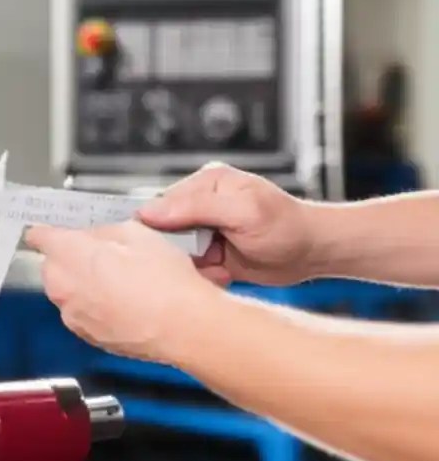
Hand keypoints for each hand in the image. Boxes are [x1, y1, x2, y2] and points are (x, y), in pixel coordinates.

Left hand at [24, 221, 218, 362]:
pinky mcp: (85, 335)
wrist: (182, 327)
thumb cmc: (162, 279)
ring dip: (85, 284)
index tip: (51, 232)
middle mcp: (61, 285)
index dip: (48, 232)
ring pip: (68, 291)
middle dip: (73, 258)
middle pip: (54, 265)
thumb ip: (104, 231)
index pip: (39, 236)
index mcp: (68, 253)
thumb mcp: (136, 232)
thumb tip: (95, 237)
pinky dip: (95, 307)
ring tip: (122, 282)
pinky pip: (82, 313)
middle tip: (107, 255)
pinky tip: (124, 303)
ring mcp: (71, 313)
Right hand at [139, 163, 316, 285]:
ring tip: (220, 267)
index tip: (178, 247)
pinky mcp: (209, 254)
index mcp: (204, 184)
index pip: (158, 205)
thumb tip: (147, 211)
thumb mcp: (241, 212)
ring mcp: (204, 231)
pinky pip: (190, 270)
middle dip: (182, 253)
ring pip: (175, 256)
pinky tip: (224, 273)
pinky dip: (205, 277)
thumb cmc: (287, 226)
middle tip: (209, 258)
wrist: (313, 253)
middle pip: (163, 233)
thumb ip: (196, 208)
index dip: (160, 230)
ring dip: (196, 268)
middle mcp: (200, 205)